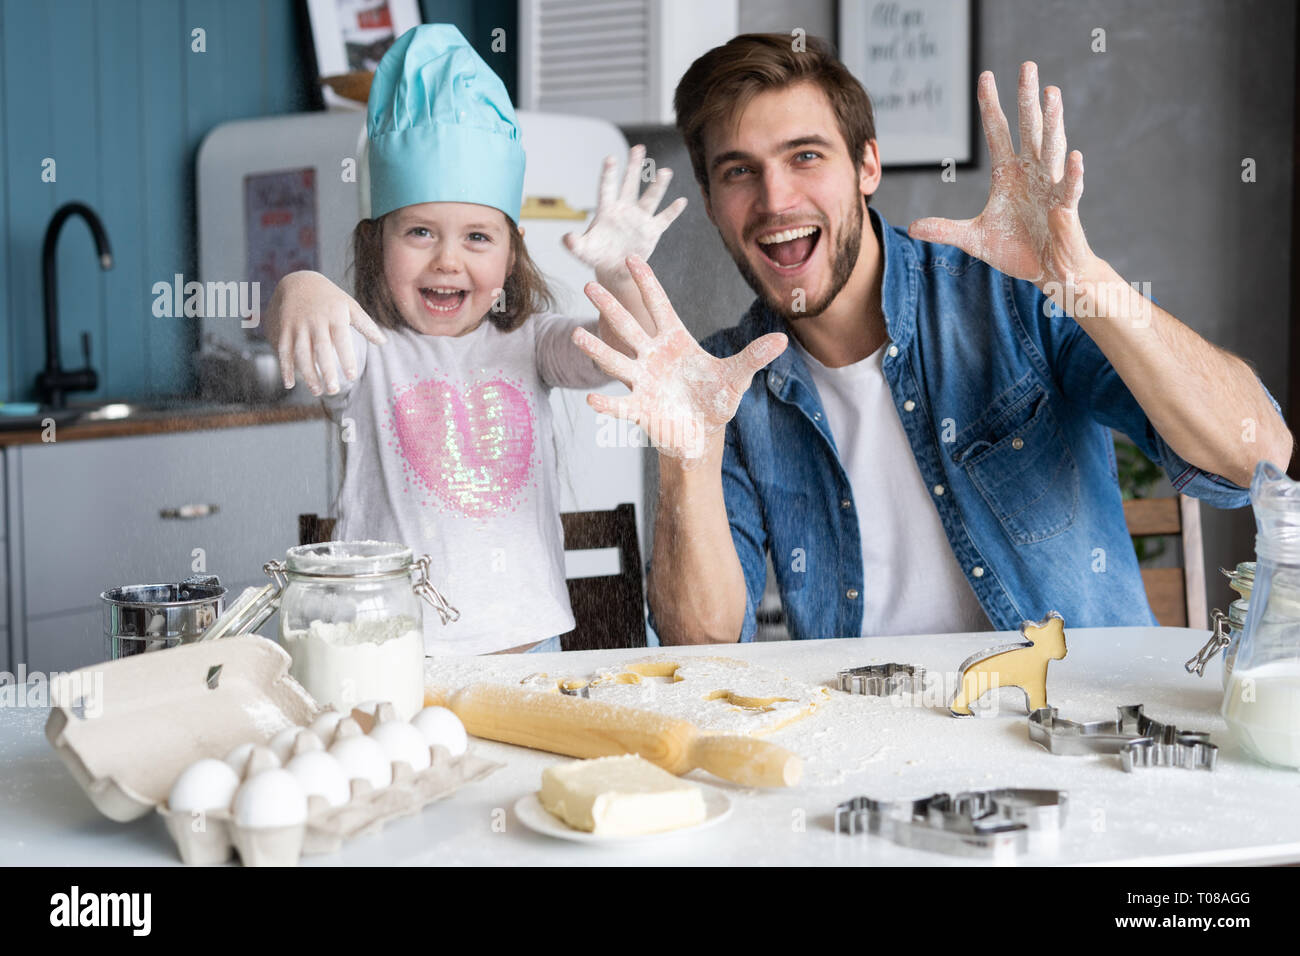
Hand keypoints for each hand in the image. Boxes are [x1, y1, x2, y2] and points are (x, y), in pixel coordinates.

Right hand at [269, 271, 387, 394]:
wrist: (297, 282)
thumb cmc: (329, 298)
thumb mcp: (350, 305)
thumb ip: (366, 324)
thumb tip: (383, 342)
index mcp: (334, 315)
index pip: (341, 338)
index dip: (346, 357)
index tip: (352, 376)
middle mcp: (315, 321)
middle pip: (320, 348)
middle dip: (326, 370)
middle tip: (333, 390)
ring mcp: (297, 326)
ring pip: (301, 353)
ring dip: (307, 374)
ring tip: (317, 391)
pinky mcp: (283, 330)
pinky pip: (283, 351)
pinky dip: (285, 368)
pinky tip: (290, 384)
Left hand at [563, 145, 686, 280]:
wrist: (613, 268)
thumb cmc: (596, 255)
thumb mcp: (583, 251)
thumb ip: (574, 244)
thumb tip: (566, 238)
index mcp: (606, 210)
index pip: (607, 189)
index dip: (609, 174)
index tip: (610, 159)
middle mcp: (624, 209)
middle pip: (630, 185)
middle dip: (634, 167)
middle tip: (639, 148)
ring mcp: (639, 219)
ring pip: (649, 199)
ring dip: (657, 186)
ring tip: (665, 171)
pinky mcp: (651, 231)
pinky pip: (663, 219)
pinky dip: (672, 211)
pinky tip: (681, 201)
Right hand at [571, 256, 786, 461]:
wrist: (702, 431)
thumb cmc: (715, 398)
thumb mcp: (737, 376)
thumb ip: (754, 357)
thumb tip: (783, 340)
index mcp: (675, 341)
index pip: (660, 306)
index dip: (647, 283)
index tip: (632, 258)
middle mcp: (653, 356)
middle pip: (629, 327)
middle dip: (611, 307)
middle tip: (589, 285)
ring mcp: (643, 381)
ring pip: (616, 361)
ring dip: (597, 350)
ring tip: (576, 335)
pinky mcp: (640, 409)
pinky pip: (620, 405)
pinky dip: (607, 404)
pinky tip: (591, 401)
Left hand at [908, 62, 1096, 289]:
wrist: (1047, 271)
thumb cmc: (1016, 248)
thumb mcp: (974, 239)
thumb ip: (945, 230)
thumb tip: (912, 228)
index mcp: (1008, 173)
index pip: (998, 132)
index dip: (991, 106)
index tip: (986, 76)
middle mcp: (1031, 172)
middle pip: (1028, 127)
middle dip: (1026, 98)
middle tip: (1027, 65)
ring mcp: (1049, 187)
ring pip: (1051, 148)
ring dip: (1052, 122)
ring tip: (1052, 93)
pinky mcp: (1065, 209)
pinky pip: (1069, 190)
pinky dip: (1073, 175)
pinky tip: (1076, 157)